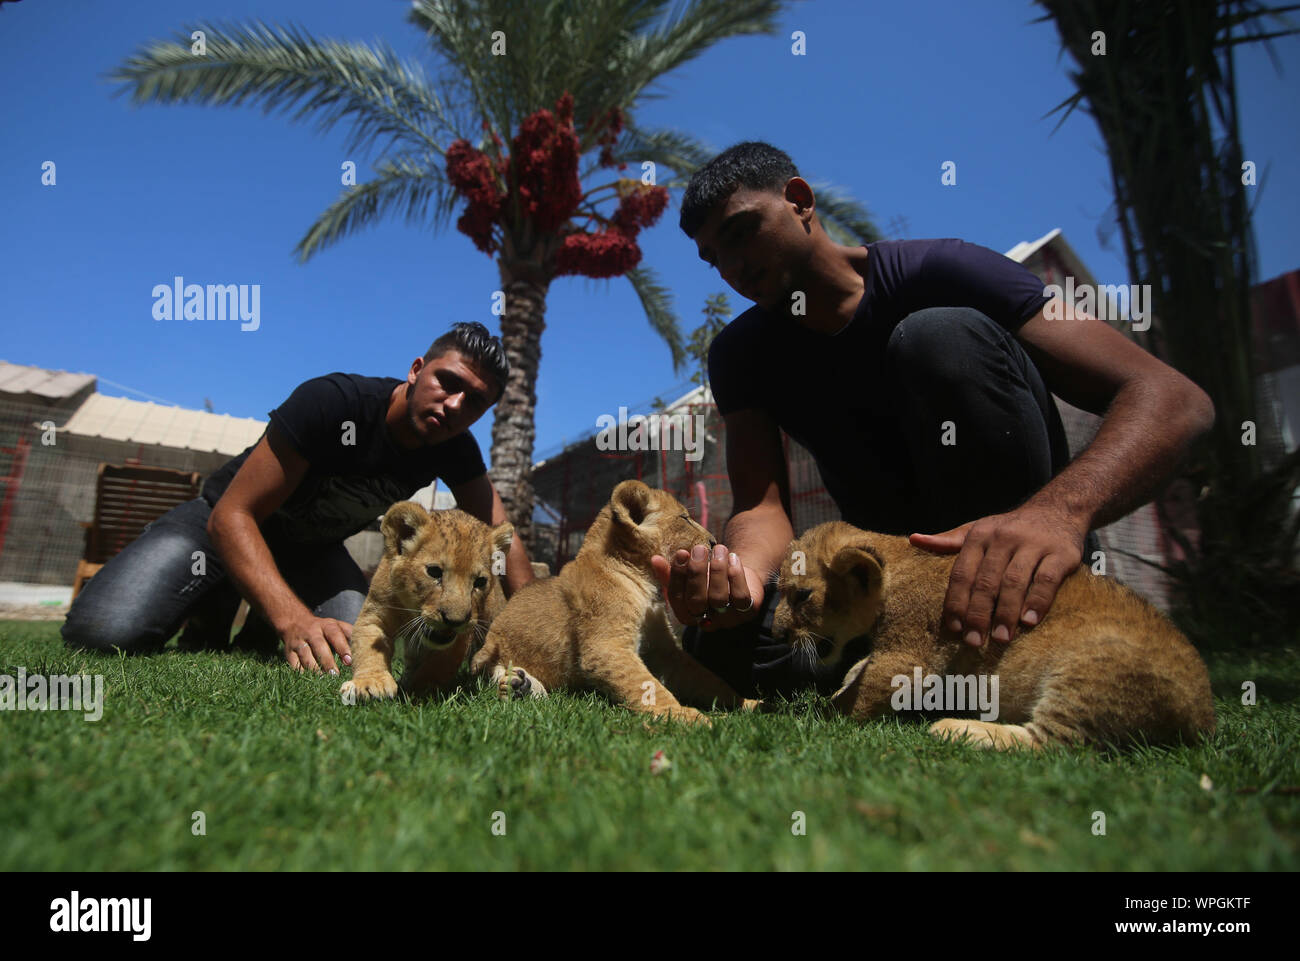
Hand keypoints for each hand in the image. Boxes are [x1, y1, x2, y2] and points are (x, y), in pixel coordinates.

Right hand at [277, 613, 352, 673]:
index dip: (342, 647)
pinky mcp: (289, 652)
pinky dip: (302, 673)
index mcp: (327, 625)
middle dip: (328, 661)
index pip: (335, 635)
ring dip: (315, 669)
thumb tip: (368, 646)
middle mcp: (312, 632)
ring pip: (306, 657)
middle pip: (319, 647)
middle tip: (336, 674)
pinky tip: (310, 680)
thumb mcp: (337, 626)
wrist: (295, 622)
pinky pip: (294, 664)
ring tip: (324, 679)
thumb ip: (351, 634)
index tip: (349, 661)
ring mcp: (299, 642)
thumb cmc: (324, 629)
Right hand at [650, 543, 762, 631]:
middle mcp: (706, 621)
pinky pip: (740, 597)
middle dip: (696, 573)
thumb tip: (654, 559)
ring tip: (718, 548)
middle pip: (697, 601)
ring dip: (717, 570)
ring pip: (719, 598)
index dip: (677, 576)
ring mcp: (728, 619)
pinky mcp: (748, 611)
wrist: (739, 576)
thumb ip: (671, 571)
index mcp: (687, 614)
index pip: (676, 598)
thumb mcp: (688, 575)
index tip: (681, 552)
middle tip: (699, 548)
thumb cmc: (707, 578)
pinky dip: (736, 575)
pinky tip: (733, 558)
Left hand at [909, 505, 1086, 647]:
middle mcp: (1004, 538)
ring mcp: (1033, 545)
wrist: (1058, 510)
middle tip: (974, 641)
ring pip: (1015, 582)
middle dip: (978, 613)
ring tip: (1001, 638)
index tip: (954, 628)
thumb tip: (914, 540)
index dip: (956, 601)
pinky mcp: (1061, 553)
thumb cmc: (1010, 528)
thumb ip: (948, 540)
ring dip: (1006, 613)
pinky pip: (1046, 580)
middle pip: (986, 581)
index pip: (963, 572)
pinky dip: (1037, 602)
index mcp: (980, 535)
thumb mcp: (978, 529)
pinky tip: (1029, 622)